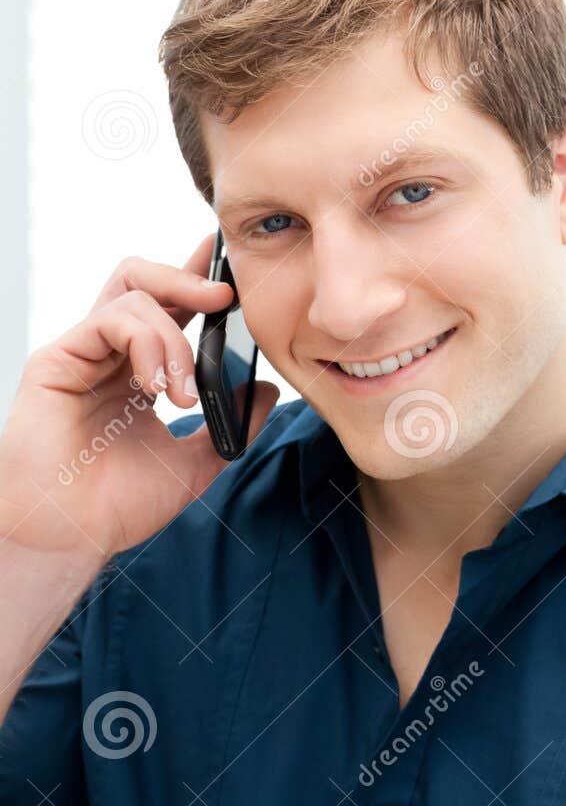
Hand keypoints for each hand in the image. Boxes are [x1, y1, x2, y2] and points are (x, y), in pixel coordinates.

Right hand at [0, 235, 279, 562]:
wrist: (69, 537)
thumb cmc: (115, 505)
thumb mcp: (195, 462)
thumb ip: (231, 423)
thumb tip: (267, 386)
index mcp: (138, 369)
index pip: (171, 307)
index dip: (200, 280)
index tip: (235, 268)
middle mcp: (110, 353)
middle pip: (146, 280)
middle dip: (190, 277)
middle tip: (227, 298)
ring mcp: (84, 352)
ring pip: (134, 294)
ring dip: (175, 339)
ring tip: (186, 392)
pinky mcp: (58, 358)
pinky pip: (111, 321)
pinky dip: (146, 344)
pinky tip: (158, 387)